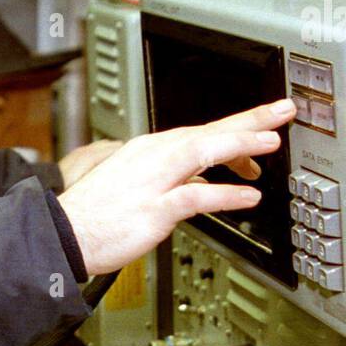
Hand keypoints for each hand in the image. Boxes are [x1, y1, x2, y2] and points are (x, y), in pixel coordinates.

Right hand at [57, 99, 295, 275]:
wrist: (63, 234)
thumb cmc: (97, 215)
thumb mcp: (140, 188)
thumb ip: (176, 182)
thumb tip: (205, 182)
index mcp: (149, 151)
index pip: (201, 132)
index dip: (237, 126)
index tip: (266, 122)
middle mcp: (151, 158)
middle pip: (207, 132)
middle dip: (248, 121)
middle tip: (282, 111)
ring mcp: (151, 182)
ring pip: (200, 153)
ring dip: (237, 145)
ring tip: (270, 143)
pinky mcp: (151, 209)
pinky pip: (193, 197)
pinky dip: (223, 194)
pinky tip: (247, 197)